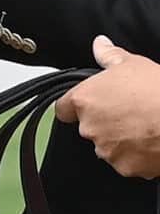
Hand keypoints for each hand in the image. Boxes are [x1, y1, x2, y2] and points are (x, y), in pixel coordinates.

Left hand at [55, 37, 159, 177]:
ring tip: (141, 125)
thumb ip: (109, 55)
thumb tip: (100, 45)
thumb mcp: (132, 63)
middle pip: (89, 127)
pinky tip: (149, 140)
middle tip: (127, 112)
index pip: (64, 108)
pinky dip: (135, 155)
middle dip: (104, 121)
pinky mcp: (125, 168)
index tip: (87, 105)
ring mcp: (107, 150)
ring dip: (119, 139)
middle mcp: (90, 127)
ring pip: (107, 146)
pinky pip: (125, 162)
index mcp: (85, 100)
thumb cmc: (157, 91)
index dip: (74, 106)